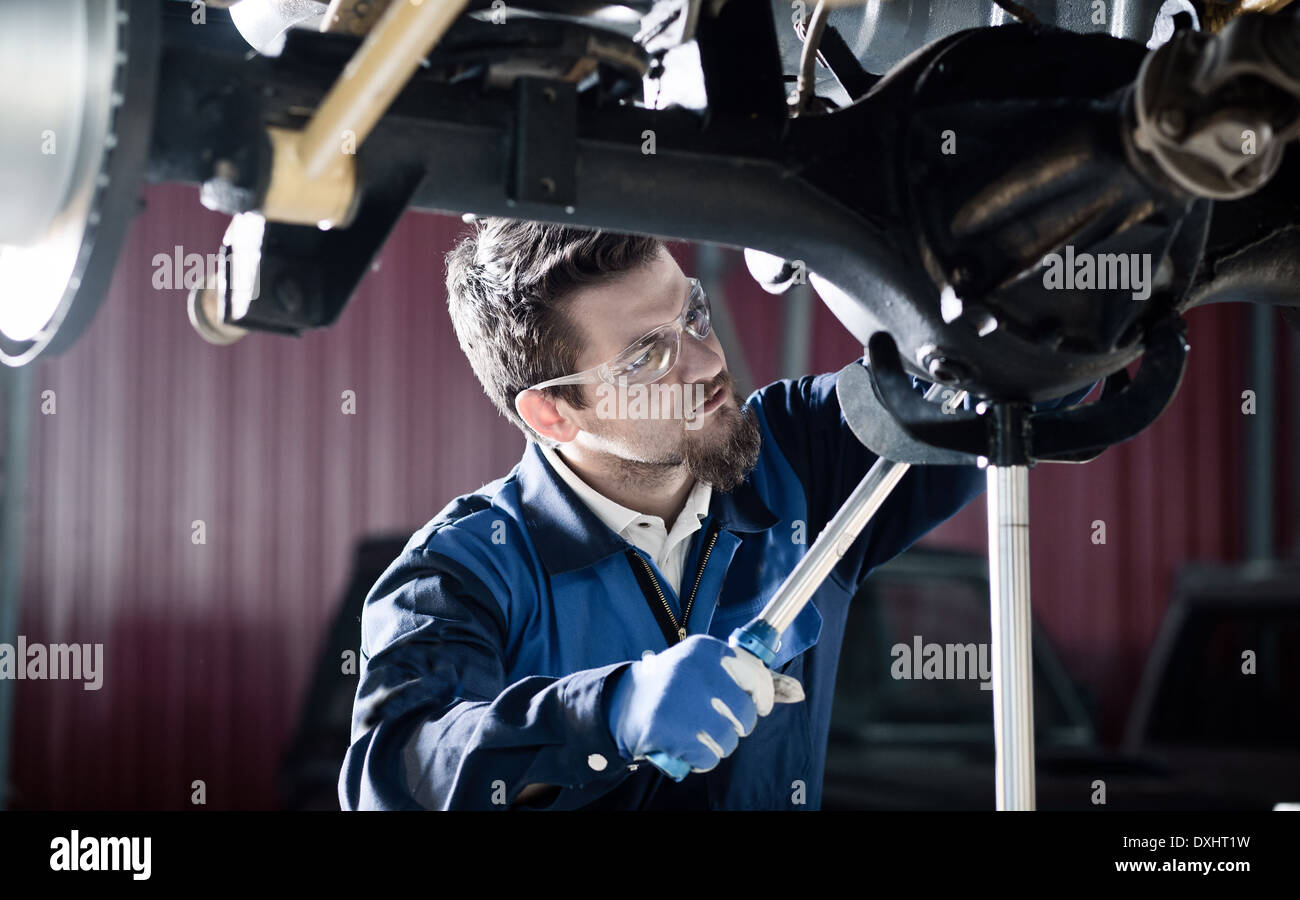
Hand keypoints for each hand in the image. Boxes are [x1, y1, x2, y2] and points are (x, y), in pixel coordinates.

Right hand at [606, 634, 804, 773]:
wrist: (623, 703)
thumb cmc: (676, 685)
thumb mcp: (709, 669)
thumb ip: (751, 680)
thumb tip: (799, 692)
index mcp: (706, 649)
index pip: (757, 676)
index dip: (762, 698)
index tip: (758, 706)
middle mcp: (694, 670)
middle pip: (744, 715)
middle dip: (735, 725)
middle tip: (714, 719)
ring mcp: (680, 700)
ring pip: (728, 740)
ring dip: (717, 744)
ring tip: (695, 731)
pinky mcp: (667, 730)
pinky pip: (708, 758)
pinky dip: (700, 759)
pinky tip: (684, 744)